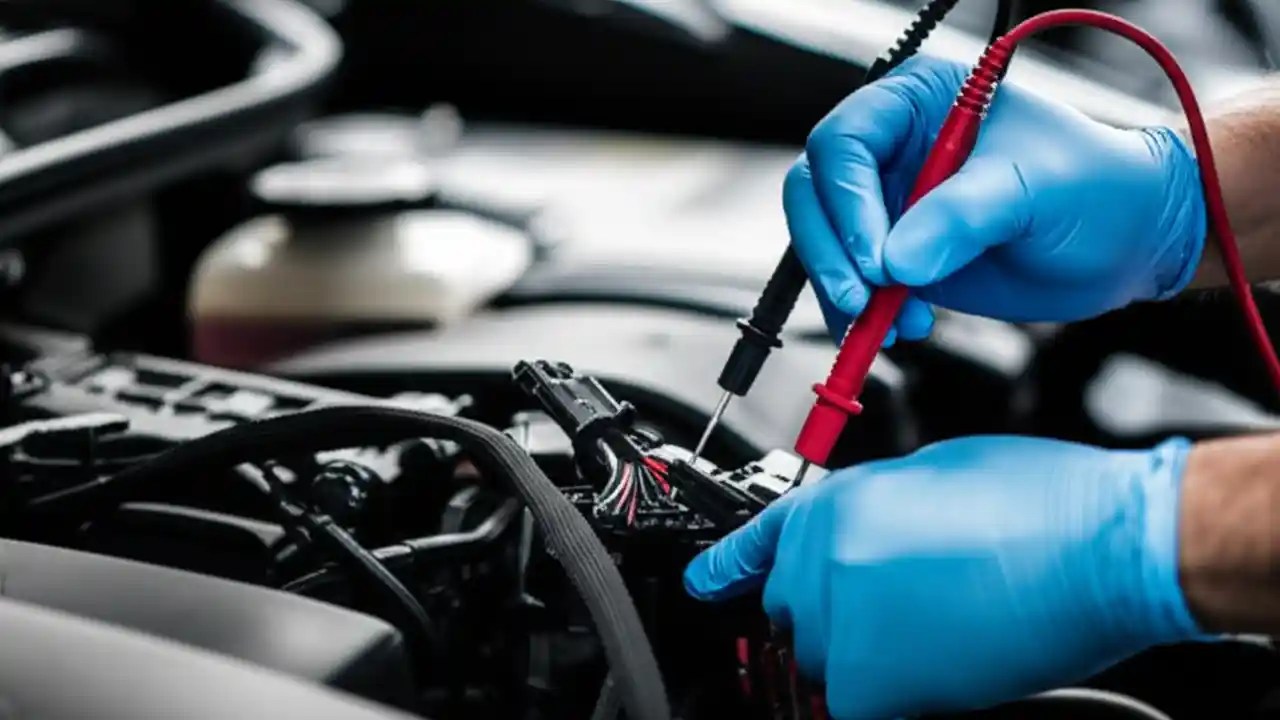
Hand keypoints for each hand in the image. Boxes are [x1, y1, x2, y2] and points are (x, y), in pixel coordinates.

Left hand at [683, 436, 1202, 718]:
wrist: (1099, 545)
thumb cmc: (1039, 503)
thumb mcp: (934, 476)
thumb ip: (875, 510)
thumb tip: (866, 537)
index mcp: (833, 502)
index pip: (755, 543)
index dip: (727, 567)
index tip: (704, 584)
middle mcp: (820, 559)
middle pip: (791, 609)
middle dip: (832, 614)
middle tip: (902, 609)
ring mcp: (838, 621)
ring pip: (819, 660)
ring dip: (863, 655)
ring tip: (937, 627)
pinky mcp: (868, 679)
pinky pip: (853, 702)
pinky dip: (890, 693)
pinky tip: (938, 661)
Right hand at [788, 56, 1206, 340]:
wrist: (1128, 242)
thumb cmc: (1095, 187)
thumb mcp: (1033, 189)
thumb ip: (963, 217)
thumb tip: (897, 261)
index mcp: (919, 104)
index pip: (845, 142)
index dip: (848, 201)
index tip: (878, 256)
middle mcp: (892, 151)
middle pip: (816, 194)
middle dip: (831, 250)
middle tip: (864, 296)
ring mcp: (890, 207)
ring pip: (824, 245)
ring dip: (843, 290)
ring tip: (889, 322)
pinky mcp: (898, 258)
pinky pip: (852, 287)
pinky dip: (862, 316)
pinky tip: (904, 328)